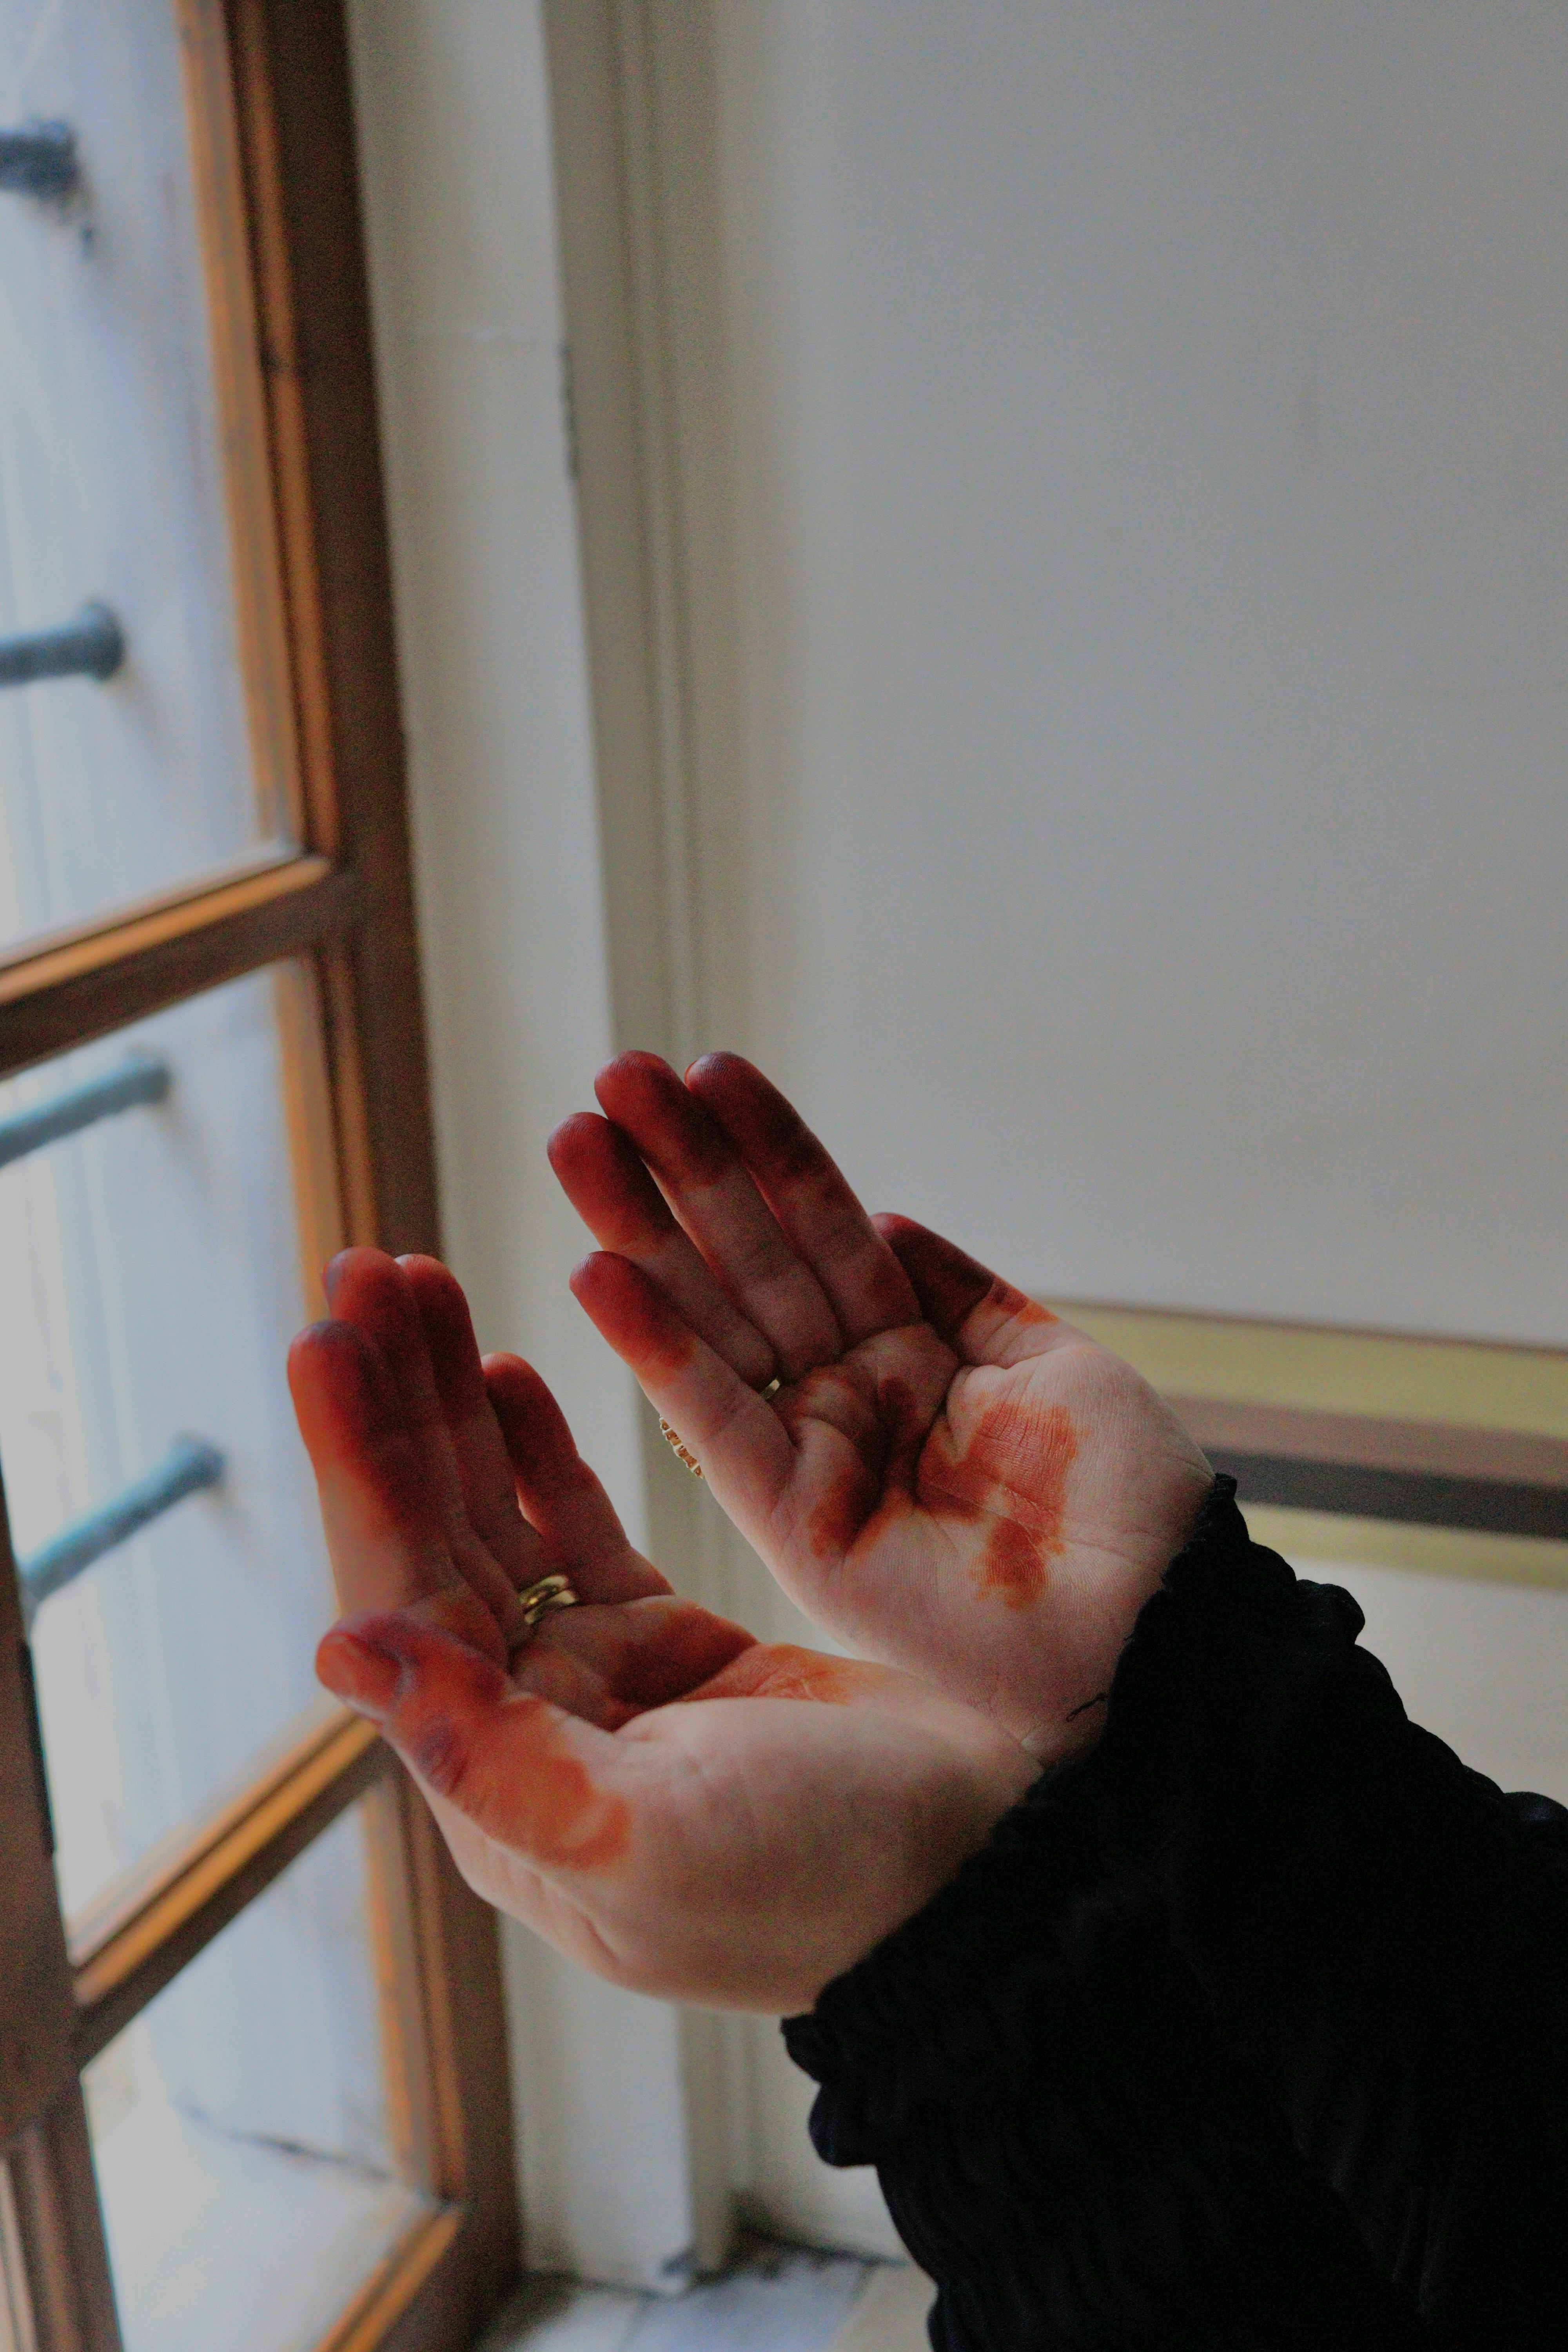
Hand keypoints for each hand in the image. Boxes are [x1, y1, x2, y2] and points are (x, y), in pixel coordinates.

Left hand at [288, 1250, 1034, 2011]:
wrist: (977, 1878)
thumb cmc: (826, 1883)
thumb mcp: (644, 1835)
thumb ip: (488, 1753)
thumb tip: (340, 1649)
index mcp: (505, 1782)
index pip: (401, 1592)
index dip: (359, 1463)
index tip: (327, 1339)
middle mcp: (529, 1726)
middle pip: (434, 1534)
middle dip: (392, 1401)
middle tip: (362, 1269)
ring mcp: (598, 1682)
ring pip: (496, 1515)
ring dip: (450, 1404)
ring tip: (416, 1286)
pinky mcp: (666, 1645)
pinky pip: (574, 1528)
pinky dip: (536, 1449)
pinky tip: (501, 1370)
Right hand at [549, 1055, 1211, 1761]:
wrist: (1159, 1625)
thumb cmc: (1130, 1503)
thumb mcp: (1054, 1363)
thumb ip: (959, 1292)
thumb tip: (886, 1217)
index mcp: (915, 1354)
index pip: (825, 1229)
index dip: (770, 1153)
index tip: (708, 1073)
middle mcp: (853, 1396)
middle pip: (751, 1263)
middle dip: (682, 1171)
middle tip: (613, 1076)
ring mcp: (818, 1457)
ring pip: (715, 1324)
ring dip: (644, 1233)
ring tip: (577, 1140)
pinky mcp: (795, 1528)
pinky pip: (715, 1424)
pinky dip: (657, 1351)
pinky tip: (598, 1272)